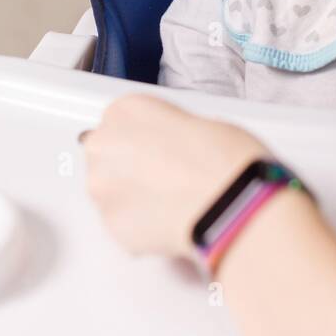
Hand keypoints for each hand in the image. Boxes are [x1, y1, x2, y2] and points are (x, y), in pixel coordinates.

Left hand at [84, 93, 266, 258]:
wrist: (232, 203)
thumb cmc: (226, 160)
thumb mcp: (202, 121)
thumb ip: (171, 133)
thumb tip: (175, 149)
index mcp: (124, 110)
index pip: (121, 121)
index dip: (145, 137)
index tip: (159, 147)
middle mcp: (105, 145)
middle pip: (109, 157)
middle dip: (133, 168)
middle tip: (169, 176)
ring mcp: (102, 188)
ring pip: (112, 193)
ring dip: (135, 197)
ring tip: (173, 201)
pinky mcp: (111, 225)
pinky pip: (124, 224)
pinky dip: (142, 225)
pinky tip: (171, 220)